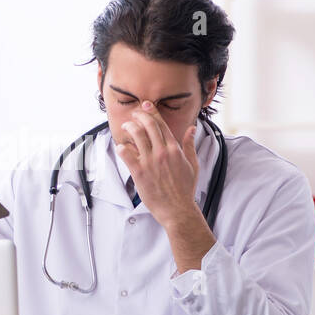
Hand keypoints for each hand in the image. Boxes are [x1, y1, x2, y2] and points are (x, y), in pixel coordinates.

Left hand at [116, 102, 199, 227]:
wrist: (177, 209)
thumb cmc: (185, 189)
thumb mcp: (192, 164)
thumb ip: (189, 145)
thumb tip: (191, 129)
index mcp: (175, 149)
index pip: (161, 124)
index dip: (152, 112)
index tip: (146, 105)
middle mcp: (162, 152)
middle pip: (148, 125)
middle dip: (139, 116)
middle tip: (134, 114)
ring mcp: (150, 162)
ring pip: (136, 136)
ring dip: (129, 127)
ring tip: (126, 127)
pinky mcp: (139, 172)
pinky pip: (126, 154)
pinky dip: (122, 147)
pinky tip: (121, 147)